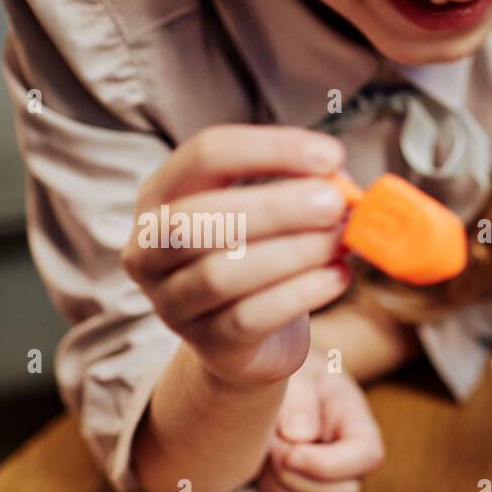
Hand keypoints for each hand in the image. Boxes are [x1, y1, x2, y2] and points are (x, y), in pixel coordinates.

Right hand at [124, 125, 352, 390]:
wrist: (247, 341)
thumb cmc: (261, 261)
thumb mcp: (272, 217)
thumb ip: (302, 192)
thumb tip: (342, 183)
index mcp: (161, 195)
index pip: (205, 155)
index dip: (270, 149)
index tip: (331, 155)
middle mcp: (149, 247)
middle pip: (202, 218)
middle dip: (276, 206)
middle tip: (336, 203)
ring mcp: (171, 302)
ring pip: (223, 273)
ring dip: (293, 252)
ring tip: (341, 241)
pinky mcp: (206, 343)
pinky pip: (250, 317)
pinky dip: (301, 292)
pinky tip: (339, 276)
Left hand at [257, 355, 384, 491]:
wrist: (286, 386)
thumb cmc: (296, 376)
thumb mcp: (299, 372)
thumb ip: (299, 398)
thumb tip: (298, 436)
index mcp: (360, 425)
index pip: (367, 457)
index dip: (327, 464)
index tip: (290, 452)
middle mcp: (356, 461)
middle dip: (298, 477)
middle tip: (271, 445)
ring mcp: (338, 483)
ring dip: (284, 488)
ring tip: (267, 452)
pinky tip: (265, 467)